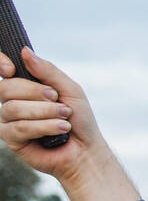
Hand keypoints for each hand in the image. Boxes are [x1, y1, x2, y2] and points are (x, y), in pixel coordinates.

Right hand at [0, 46, 108, 183]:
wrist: (86, 150)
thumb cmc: (79, 120)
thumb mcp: (70, 90)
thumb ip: (48, 71)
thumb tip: (25, 51)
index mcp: (24, 86)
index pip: (1, 69)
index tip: (11, 68)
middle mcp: (11, 100)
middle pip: (7, 87)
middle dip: (37, 93)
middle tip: (58, 100)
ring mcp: (8, 120)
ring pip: (14, 108)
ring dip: (46, 112)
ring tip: (65, 118)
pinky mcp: (11, 139)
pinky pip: (19, 127)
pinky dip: (45, 127)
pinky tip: (61, 129)